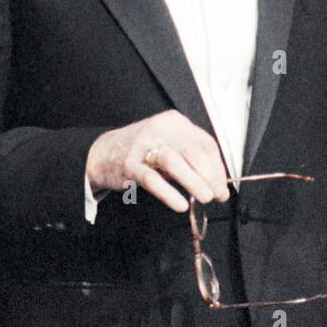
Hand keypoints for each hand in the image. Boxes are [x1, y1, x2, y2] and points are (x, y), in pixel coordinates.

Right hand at [86, 109, 229, 212]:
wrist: (104, 152)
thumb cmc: (144, 150)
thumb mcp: (170, 144)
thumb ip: (193, 160)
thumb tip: (219, 185)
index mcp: (174, 122)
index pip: (205, 143)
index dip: (218, 167)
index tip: (222, 186)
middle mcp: (160, 129)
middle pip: (192, 151)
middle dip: (210, 176)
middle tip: (216, 194)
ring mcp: (143, 146)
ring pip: (174, 161)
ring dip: (193, 182)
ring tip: (204, 198)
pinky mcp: (129, 164)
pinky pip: (152, 179)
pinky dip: (169, 193)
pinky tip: (180, 204)